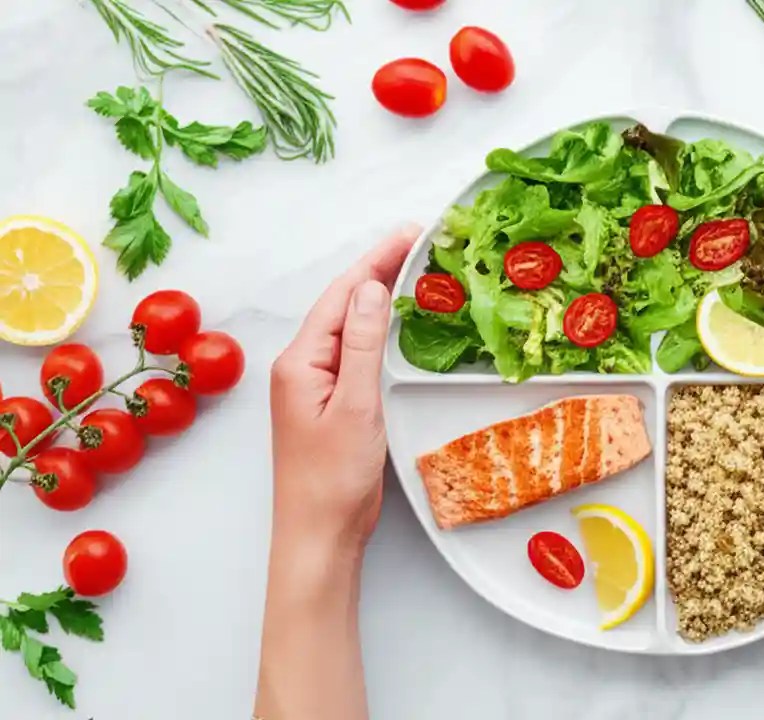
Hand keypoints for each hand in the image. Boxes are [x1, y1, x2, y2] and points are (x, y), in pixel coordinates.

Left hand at [269, 225, 418, 551]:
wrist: (318, 534)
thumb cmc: (332, 480)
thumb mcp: (355, 407)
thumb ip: (364, 346)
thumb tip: (372, 290)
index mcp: (301, 361)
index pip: (342, 295)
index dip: (375, 260)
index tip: (409, 233)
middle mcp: (303, 366)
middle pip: (344, 304)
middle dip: (379, 269)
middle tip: (419, 242)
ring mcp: (315, 384)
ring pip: (350, 326)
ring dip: (379, 295)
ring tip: (413, 269)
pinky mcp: (331, 402)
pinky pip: (355, 351)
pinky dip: (379, 329)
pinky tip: (396, 323)